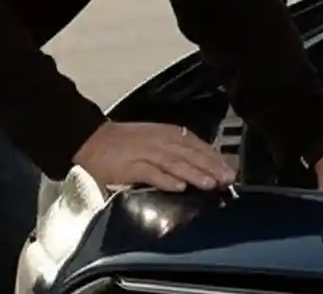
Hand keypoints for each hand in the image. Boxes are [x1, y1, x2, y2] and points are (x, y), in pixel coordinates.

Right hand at [72, 121, 235, 191]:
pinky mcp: (130, 166)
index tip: (230, 171)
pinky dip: (165, 179)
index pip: (196, 145)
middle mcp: (159, 141)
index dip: (214, 158)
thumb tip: (201, 166)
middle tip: (227, 180)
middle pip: (189, 154)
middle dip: (210, 167)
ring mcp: (145, 152)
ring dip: (193, 173)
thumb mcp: (154, 140)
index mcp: (167, 134)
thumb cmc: (125, 143)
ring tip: (210, 184)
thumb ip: (175, 151)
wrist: (92, 140)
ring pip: (174, 162)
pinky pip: (151, 173)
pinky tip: (179, 187)